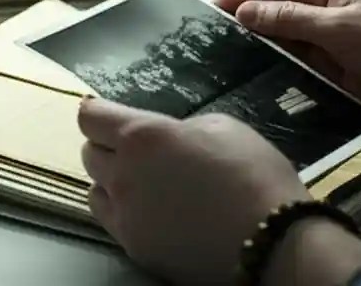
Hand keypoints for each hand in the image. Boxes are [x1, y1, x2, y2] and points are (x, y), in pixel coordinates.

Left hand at [77, 98, 310, 284]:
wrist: (272, 242)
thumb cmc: (254, 174)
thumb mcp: (222, 128)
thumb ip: (181, 129)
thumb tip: (169, 139)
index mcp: (141, 137)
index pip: (91, 118)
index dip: (96, 112)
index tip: (104, 113)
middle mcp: (122, 174)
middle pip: (89, 154)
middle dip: (106, 147)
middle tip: (133, 150)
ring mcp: (125, 215)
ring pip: (94, 191)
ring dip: (109, 182)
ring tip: (140, 184)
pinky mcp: (135, 248)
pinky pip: (112, 222)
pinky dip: (123, 213)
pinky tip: (150, 213)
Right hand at [214, 0, 360, 126]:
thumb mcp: (343, 29)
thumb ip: (290, 20)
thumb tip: (242, 12)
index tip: (204, 14)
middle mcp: (321, 5)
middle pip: (269, 9)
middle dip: (240, 23)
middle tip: (201, 44)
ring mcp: (324, 37)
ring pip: (277, 39)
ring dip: (254, 49)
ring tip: (215, 64)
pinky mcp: (329, 66)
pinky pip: (292, 63)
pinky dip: (271, 69)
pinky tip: (247, 79)